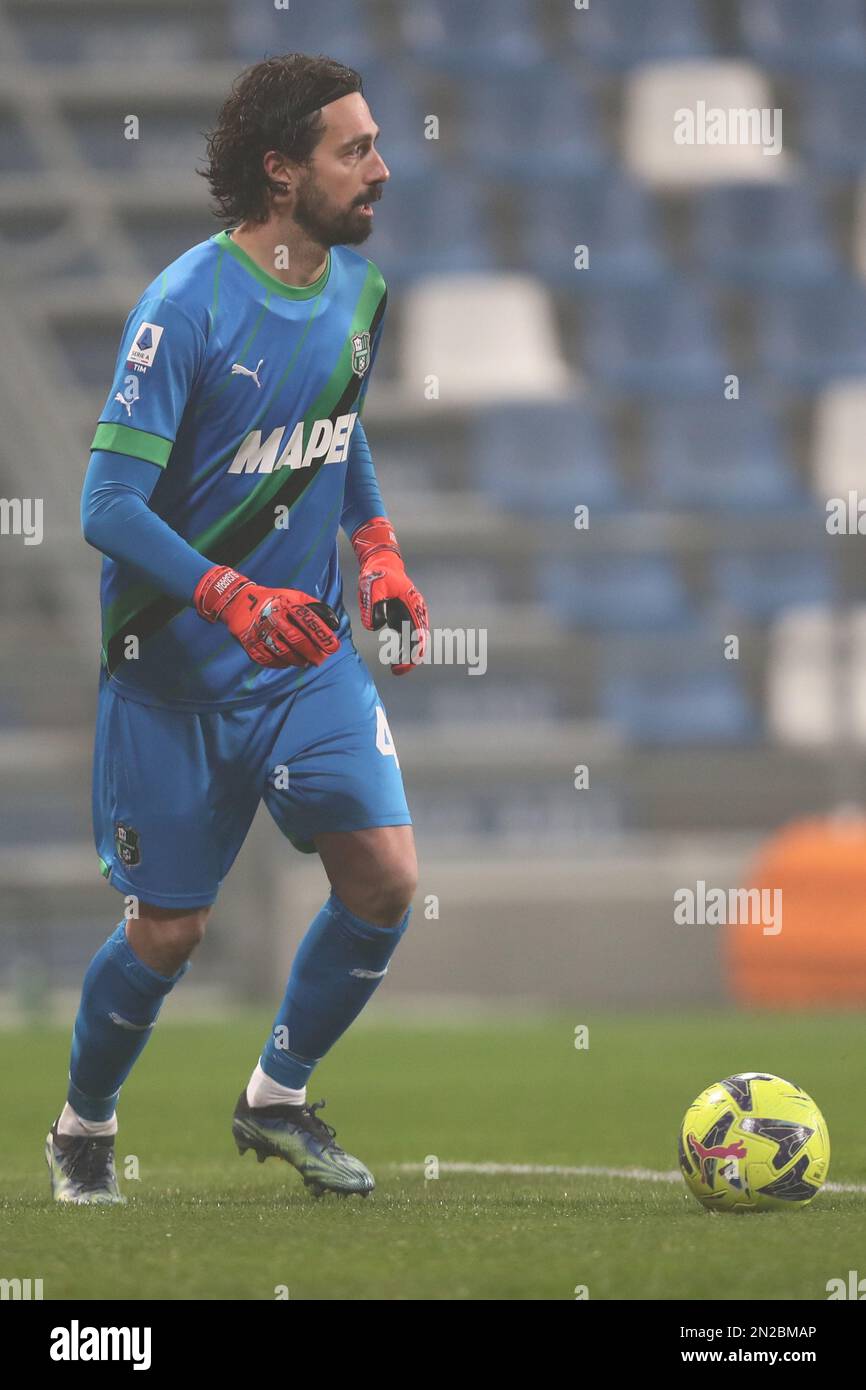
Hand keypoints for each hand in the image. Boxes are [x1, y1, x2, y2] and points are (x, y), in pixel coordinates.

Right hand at [194, 565, 339, 669]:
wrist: (239, 602)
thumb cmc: (274, 600)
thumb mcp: (294, 596)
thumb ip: (315, 607)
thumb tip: (334, 622)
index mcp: (286, 604)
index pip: (308, 621)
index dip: (323, 635)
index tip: (333, 647)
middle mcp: (272, 617)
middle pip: (296, 640)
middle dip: (311, 653)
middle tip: (319, 661)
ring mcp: (260, 632)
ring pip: (282, 653)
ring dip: (297, 660)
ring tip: (304, 662)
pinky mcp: (250, 644)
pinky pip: (268, 660)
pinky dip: (280, 664)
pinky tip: (287, 662)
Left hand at [351, 517, 428, 674]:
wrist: (380, 563)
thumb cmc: (377, 573)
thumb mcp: (372, 586)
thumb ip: (373, 606)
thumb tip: (375, 626)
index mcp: (413, 605)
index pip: (418, 633)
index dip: (413, 651)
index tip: (403, 663)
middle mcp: (415, 612)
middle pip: (418, 640)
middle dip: (410, 658)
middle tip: (397, 672)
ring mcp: (409, 615)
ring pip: (412, 641)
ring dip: (406, 656)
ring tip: (396, 670)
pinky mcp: (400, 617)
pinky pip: (404, 638)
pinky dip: (401, 650)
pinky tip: (393, 661)